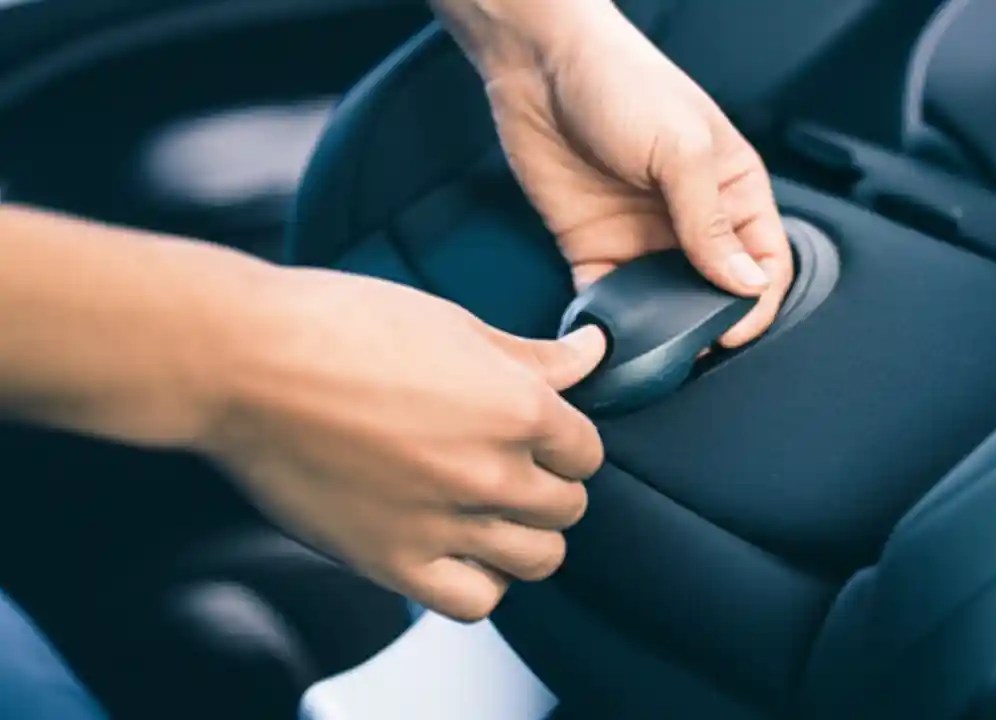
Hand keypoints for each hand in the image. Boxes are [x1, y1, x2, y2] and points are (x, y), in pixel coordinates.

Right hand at [198, 269, 606, 621]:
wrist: (245, 362)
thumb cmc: (342, 325)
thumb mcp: (453, 323)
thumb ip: (533, 355)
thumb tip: (593, 353)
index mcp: (518, 408)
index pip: (586, 451)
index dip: (564, 442)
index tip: (538, 436)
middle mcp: (493, 473)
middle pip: (567, 507)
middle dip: (548, 487)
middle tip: (512, 469)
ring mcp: (446, 523)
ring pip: (537, 559)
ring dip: (524, 538)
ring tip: (492, 514)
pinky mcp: (393, 561)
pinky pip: (474, 601)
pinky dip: (479, 582)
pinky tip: (460, 550)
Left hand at [479, 8, 793, 347]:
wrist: (538, 64)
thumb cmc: (622, 82)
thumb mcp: (682, 148)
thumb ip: (712, 221)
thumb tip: (746, 283)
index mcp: (732, 189)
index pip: (765, 261)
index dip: (756, 301)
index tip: (732, 329)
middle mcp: (691, 218)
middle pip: (716, 290)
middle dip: (709, 322)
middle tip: (692, 347)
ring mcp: (643, 236)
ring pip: (664, 303)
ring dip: (660, 329)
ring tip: (652, 347)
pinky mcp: (595, 247)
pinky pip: (608, 297)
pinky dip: (610, 319)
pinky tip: (608, 331)